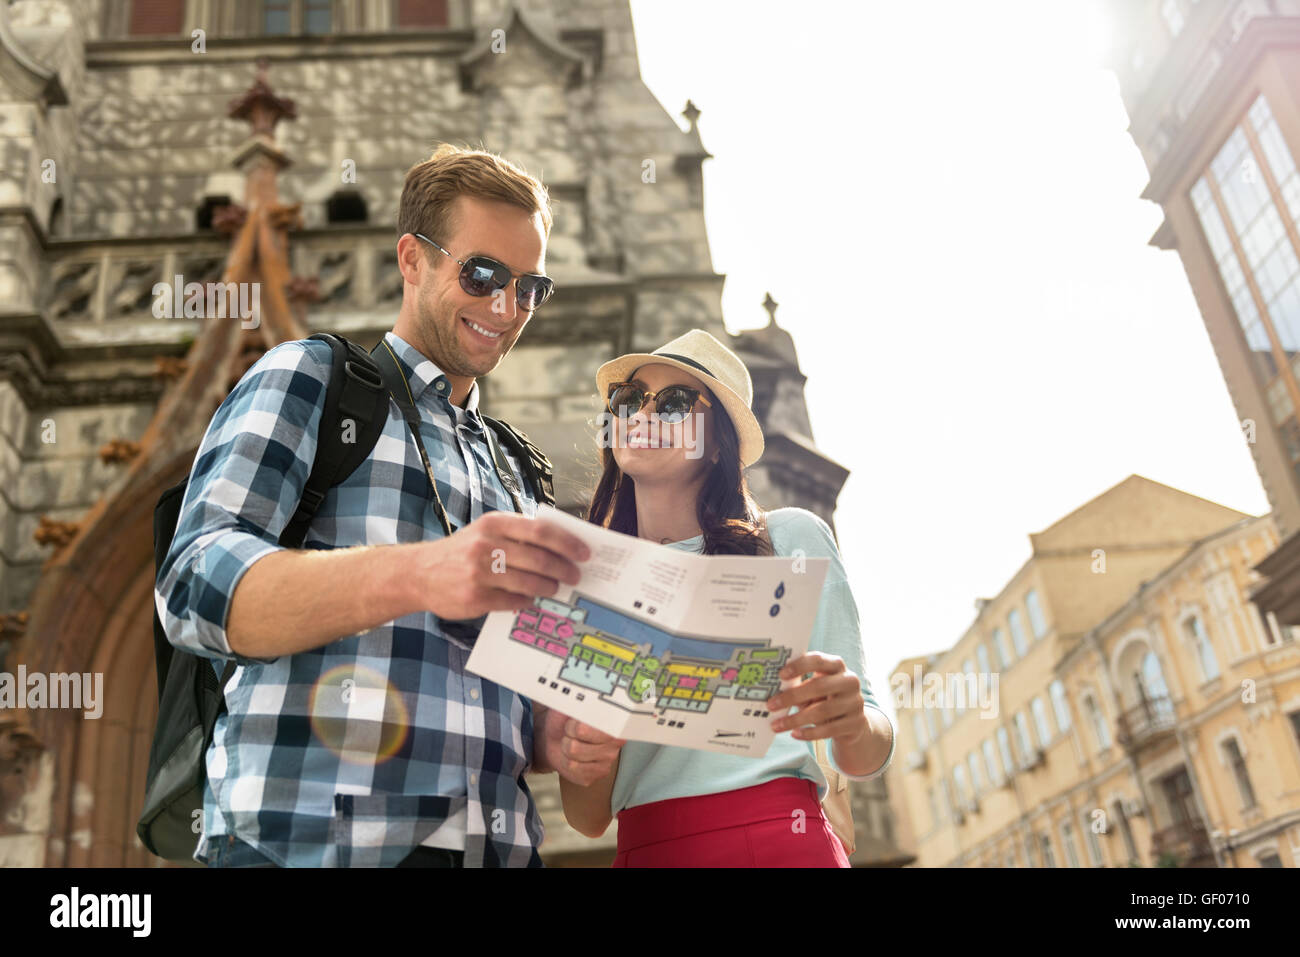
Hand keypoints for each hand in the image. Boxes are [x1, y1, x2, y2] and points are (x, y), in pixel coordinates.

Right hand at [413, 511, 589, 620]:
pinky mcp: (475, 597)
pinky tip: (530, 600)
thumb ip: (518, 534)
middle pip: (539, 559)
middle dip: (564, 570)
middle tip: (575, 576)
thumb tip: (562, 547)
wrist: (418, 573)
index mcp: (494, 523)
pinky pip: (513, 602)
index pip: (541, 531)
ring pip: (530, 583)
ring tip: (555, 589)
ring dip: (549, 587)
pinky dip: (527, 601)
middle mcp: (486, 545)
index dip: (568, 543)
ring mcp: (479, 573)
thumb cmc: (461, 551)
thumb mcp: (485, 531)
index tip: (585, 553)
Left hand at [539, 708, 623, 785]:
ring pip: (574, 753)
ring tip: (570, 742)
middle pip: (580, 737)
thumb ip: (580, 700)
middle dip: (569, 733)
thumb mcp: (571, 704)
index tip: (575, 719)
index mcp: (614, 720)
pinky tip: (571, 757)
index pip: (596, 724)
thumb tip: (582, 698)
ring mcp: (607, 761)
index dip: (577, 723)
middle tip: (571, 731)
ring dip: (566, 746)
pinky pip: (573, 769)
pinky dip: (565, 761)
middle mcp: (615, 742)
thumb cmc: (565, 719)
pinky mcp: (596, 775)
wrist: (555, 737)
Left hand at [765, 652, 868, 745]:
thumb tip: (773, 690)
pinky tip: (794, 734)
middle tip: (771, 705)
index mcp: (837, 666)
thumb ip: (799, 684)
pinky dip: (809, 733)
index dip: (799, 666)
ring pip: (822, 711)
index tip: (781, 675)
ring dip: (796, 719)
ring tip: (777, 725)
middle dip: (792, 696)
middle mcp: (849, 681)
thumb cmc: (825, 699)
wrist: (852, 722)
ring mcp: (855, 702)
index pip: (818, 660)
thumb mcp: (815, 687)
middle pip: (819, 686)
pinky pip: (829, 730)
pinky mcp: (856, 723)